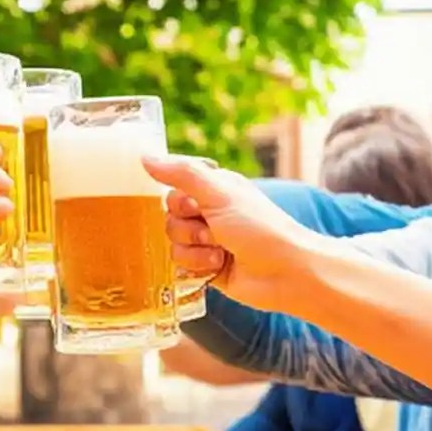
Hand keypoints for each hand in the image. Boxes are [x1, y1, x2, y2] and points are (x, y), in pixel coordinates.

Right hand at [142, 155, 321, 308]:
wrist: (286, 273)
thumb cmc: (259, 227)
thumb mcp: (219, 194)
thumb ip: (182, 174)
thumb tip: (145, 157)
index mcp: (214, 189)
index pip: (174, 186)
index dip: (179, 200)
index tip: (195, 206)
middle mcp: (209, 212)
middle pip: (169, 216)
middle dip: (188, 228)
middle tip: (212, 231)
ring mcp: (208, 241)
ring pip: (173, 242)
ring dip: (195, 249)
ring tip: (220, 251)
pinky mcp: (206, 266)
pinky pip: (181, 264)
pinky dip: (198, 266)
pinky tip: (218, 266)